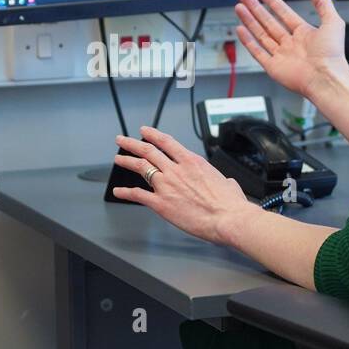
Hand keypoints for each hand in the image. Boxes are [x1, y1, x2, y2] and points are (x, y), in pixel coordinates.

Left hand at [112, 126, 256, 245]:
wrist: (227, 218)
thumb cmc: (229, 204)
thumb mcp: (228, 183)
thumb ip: (223, 181)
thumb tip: (227, 184)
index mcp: (192, 162)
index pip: (166, 142)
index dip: (152, 134)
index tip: (144, 131)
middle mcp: (176, 170)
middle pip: (148, 151)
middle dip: (132, 144)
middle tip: (123, 140)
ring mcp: (167, 185)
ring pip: (141, 167)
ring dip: (127, 161)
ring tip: (119, 159)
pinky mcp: (161, 203)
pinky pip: (138, 194)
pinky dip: (126, 192)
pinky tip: (118, 191)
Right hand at [235, 0, 348, 99]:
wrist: (326, 78)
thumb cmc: (332, 55)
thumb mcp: (333, 22)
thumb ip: (323, 3)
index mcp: (304, 33)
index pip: (284, 13)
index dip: (273, 1)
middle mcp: (291, 44)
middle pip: (268, 21)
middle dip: (255, 7)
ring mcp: (281, 55)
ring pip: (261, 34)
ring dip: (249, 20)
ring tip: (239, 8)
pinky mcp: (273, 67)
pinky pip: (257, 52)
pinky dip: (248, 41)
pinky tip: (241, 29)